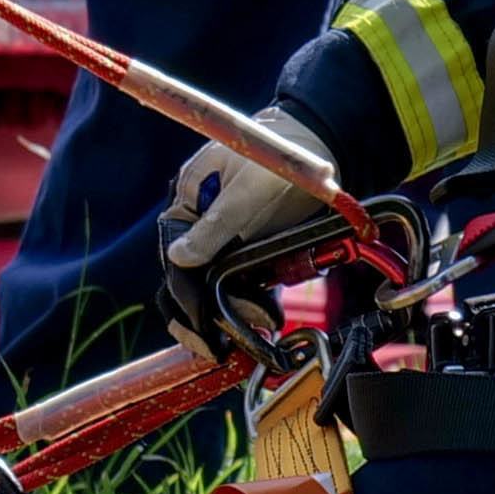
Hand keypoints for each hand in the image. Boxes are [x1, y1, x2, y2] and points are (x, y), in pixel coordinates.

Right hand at [156, 105, 340, 354]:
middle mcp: (199, 224)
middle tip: (218, 346)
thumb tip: (178, 259)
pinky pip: (240, 283)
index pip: (176, 258)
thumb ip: (214, 226)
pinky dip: (248, 303)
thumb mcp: (246, 191)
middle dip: (203, 314)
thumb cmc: (278, 159)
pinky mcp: (249, 248)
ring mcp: (224, 238)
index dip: (186, 295)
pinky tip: (265, 316)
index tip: (202, 323)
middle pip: (187, 279)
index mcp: (188, 203)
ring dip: (229, 312)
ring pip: (213, 287)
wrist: (318, 147)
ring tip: (258, 326)